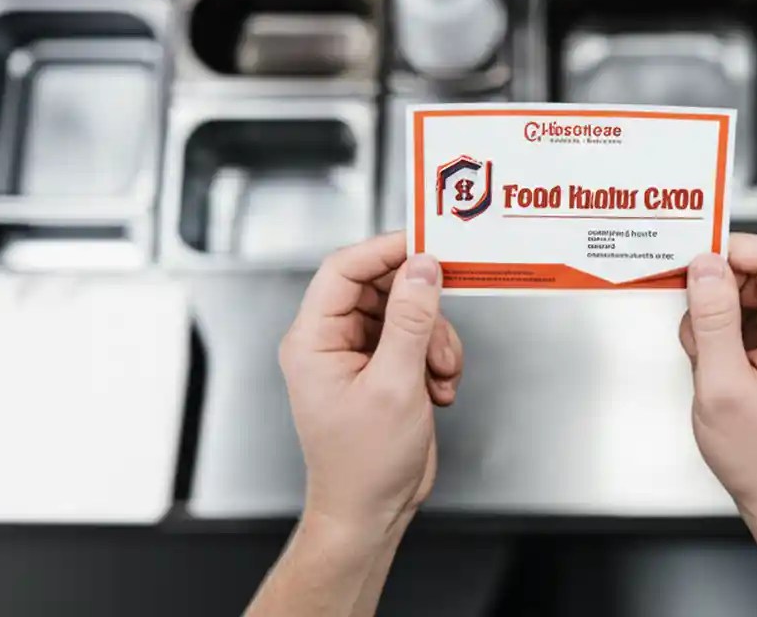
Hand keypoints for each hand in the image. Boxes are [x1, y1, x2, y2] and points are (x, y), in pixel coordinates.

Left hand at [278, 232, 463, 537]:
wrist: (370, 511)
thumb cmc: (363, 464)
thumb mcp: (394, 385)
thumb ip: (411, 321)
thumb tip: (422, 269)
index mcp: (313, 339)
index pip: (344, 270)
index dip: (384, 251)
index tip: (425, 245)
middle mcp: (331, 341)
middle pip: (381, 288)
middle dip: (422, 308)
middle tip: (443, 326)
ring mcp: (358, 355)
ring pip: (407, 313)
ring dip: (435, 340)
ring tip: (441, 375)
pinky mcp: (384, 369)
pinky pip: (417, 339)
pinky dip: (436, 359)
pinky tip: (439, 389)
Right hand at [680, 234, 756, 522]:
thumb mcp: (722, 384)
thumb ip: (712, 318)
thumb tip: (704, 265)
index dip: (729, 252)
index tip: (691, 264)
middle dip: (716, 294)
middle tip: (693, 329)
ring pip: (747, 297)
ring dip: (715, 321)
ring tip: (708, 365)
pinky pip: (748, 322)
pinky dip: (722, 338)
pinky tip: (715, 370)